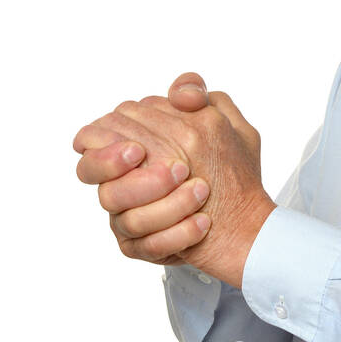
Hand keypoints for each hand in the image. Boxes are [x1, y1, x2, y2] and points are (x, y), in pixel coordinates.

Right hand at [74, 72, 217, 265]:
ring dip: (167, 206)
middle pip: (104, 188)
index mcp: (130, 150)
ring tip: (202, 191)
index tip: (140, 150)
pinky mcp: (143, 248)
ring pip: (128, 219)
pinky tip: (203, 223)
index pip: (94, 143)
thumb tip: (177, 93)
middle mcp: (124, 185)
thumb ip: (197, 94)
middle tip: (179, 170)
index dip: (108, 147)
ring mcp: (129, 220)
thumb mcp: (222, 121)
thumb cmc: (229, 168)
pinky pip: (148, 247)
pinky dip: (178, 235)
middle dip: (140, 181)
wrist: (246, 217)